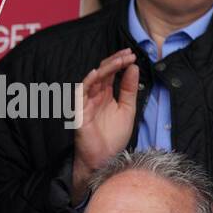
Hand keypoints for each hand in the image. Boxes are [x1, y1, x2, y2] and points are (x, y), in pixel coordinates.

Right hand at [71, 49, 138, 202]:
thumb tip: (133, 68)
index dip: (120, 62)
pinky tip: (96, 73)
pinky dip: (87, 83)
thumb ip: (129, 89)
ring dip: (105, 68)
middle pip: (101, 73)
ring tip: (120, 60)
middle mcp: (94, 96)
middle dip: (115, 61)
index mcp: (105, 95)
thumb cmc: (114, 137)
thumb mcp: (128, 109)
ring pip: (92, 80)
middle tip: (129, 54)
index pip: (110, 73)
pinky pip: (80, 94)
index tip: (133, 54)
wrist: (106, 158)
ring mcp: (86, 103)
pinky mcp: (79, 113)